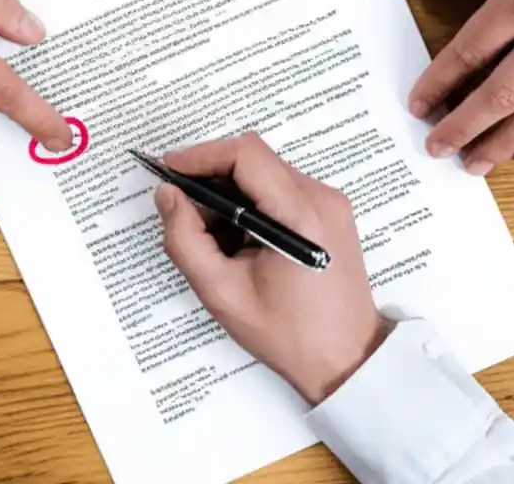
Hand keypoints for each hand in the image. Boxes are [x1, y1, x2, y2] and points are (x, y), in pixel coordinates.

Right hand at [154, 134, 387, 404]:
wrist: (347, 360)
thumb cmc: (287, 334)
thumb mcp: (222, 293)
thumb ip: (186, 240)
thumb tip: (167, 195)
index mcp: (301, 215)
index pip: (246, 154)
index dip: (202, 155)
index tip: (168, 170)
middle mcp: (322, 198)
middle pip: (255, 160)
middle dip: (211, 177)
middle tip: (182, 213)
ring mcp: (330, 204)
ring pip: (265, 174)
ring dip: (230, 194)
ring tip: (211, 236)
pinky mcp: (329, 214)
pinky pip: (280, 190)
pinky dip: (251, 204)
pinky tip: (238, 241)